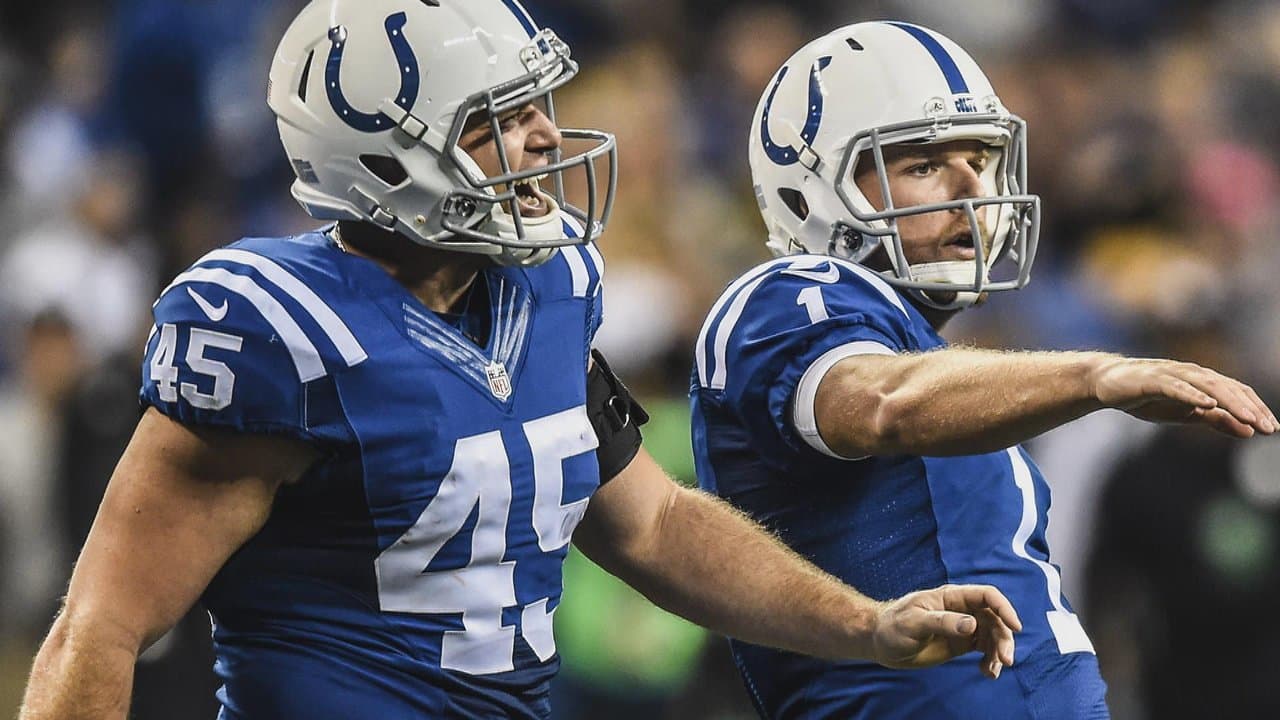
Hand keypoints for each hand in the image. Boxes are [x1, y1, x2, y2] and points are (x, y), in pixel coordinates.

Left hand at [871, 584, 1020, 678]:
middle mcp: (962, 609)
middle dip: (1004, 638)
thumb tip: (972, 625)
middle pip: (995, 619)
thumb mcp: (914, 623)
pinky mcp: (962, 642)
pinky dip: (990, 661)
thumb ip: (943, 622)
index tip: (1016, 627)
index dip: (1004, 608)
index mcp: (951, 597)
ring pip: (994, 635)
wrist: (882, 643)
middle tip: (1005, 661)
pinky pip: (985, 649)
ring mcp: (963, 626)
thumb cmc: (893, 626)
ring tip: (992, 671)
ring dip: (999, 652)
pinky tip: (986, 672)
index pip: (986, 596)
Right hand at [1090, 357, 1277, 437]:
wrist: (1106, 384)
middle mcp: (1193, 373)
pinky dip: (1194, 394)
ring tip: (1248, 418)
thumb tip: (1249, 432)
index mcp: (1203, 382)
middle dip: (1251, 408)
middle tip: (1267, 428)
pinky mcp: (1152, 380)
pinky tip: (1208, 404)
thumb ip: (1217, 421)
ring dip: (1231, 402)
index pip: (1237, 393)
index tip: (1272, 429)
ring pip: (1209, 386)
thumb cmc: (1148, 397)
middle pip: (1229, 388)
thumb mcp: (1186, 414)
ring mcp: (1173, 374)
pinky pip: (1177, 387)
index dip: (1257, 409)